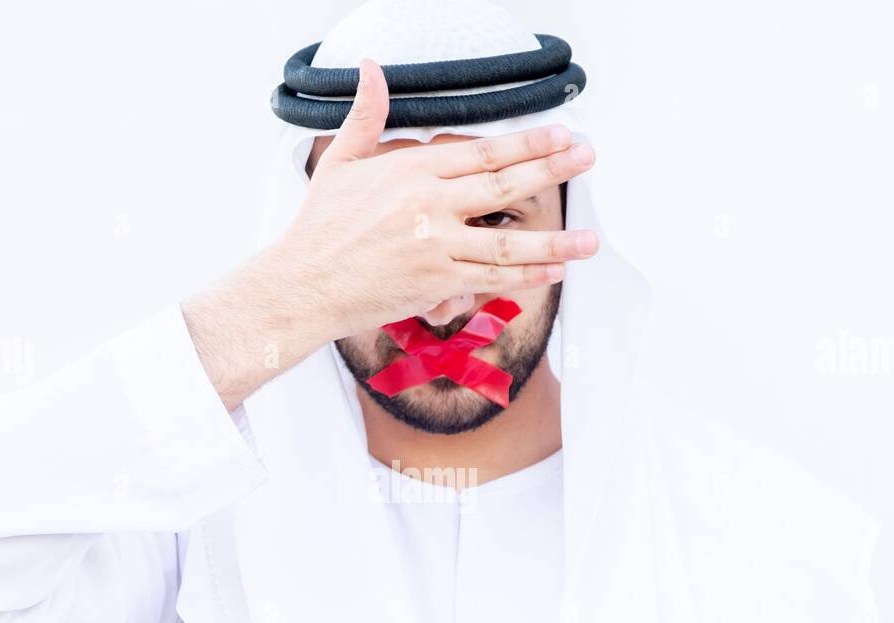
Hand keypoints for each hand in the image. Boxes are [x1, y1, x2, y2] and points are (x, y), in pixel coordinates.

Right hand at [277, 58, 598, 338]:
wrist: (303, 284)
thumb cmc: (320, 229)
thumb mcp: (342, 162)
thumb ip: (366, 115)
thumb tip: (371, 69)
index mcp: (412, 170)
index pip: (482, 152)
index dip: (527, 143)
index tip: (560, 134)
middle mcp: (430, 204)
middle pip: (504, 185)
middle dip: (552, 169)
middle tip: (587, 159)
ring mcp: (436, 245)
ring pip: (507, 240)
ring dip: (554, 239)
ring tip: (589, 238)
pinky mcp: (436, 283)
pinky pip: (491, 277)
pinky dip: (527, 275)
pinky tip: (555, 271)